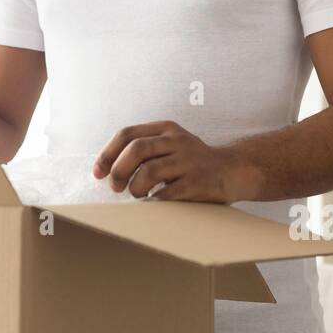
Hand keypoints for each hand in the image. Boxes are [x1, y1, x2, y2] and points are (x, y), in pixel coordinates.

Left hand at [92, 120, 257, 203]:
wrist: (234, 170)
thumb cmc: (193, 161)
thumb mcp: (171, 144)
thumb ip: (145, 149)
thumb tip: (108, 168)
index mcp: (166, 129)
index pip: (127, 134)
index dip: (108, 154)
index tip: (99, 172)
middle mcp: (177, 141)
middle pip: (136, 150)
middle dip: (119, 171)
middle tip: (115, 187)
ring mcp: (188, 161)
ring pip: (148, 172)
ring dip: (135, 188)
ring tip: (137, 195)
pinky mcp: (197, 183)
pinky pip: (166, 194)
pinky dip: (153, 201)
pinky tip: (152, 203)